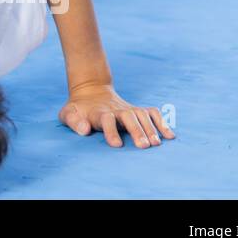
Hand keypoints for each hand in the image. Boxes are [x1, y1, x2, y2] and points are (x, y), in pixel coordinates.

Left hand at [57, 82, 174, 148]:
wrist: (90, 91)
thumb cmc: (78, 109)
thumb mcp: (67, 113)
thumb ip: (73, 121)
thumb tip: (84, 129)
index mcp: (98, 112)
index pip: (105, 119)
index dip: (110, 131)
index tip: (116, 145)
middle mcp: (116, 110)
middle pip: (127, 117)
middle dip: (136, 130)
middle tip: (143, 146)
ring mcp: (128, 109)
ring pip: (141, 115)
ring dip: (150, 128)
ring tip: (156, 143)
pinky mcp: (137, 110)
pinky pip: (152, 113)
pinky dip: (161, 121)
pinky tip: (170, 136)